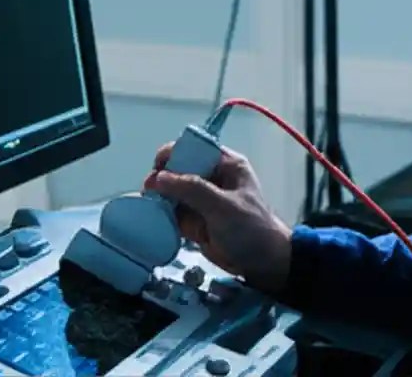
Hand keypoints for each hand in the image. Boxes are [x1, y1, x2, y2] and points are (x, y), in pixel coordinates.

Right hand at [144, 143, 292, 293]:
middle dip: (162, 178)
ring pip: (172, 192)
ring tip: (147, 206)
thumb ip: (192, 189)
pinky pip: (173, 213)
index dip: (175, 153)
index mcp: (225, 165)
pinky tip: (153, 219)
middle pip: (179, 170)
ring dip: (159, 198)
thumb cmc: (250, 228)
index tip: (158, 167)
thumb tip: (159, 178)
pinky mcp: (195, 221)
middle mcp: (212, 178)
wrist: (264, 263)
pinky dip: (162, 215)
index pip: (195, 148)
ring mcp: (202, 201)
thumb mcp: (223, 206)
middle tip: (148, 190)